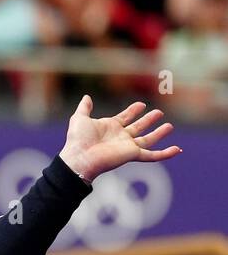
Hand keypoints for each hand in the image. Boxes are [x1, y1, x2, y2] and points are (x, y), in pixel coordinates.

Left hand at [58, 95, 181, 182]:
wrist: (79, 158)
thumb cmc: (77, 140)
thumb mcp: (79, 118)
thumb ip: (84, 107)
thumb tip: (86, 97)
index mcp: (110, 127)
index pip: (125, 117)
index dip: (133, 111)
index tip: (141, 104)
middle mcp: (120, 137)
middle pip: (139, 127)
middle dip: (148, 120)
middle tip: (159, 112)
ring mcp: (128, 147)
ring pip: (148, 140)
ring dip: (159, 133)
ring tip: (170, 126)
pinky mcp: (133, 155)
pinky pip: (152, 155)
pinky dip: (165, 154)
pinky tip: (177, 149)